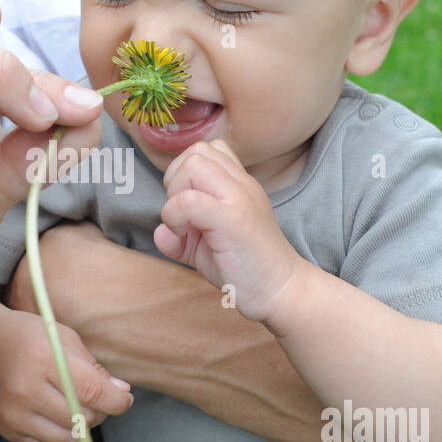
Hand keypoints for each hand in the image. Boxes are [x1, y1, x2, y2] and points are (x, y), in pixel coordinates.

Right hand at [0, 308, 133, 441]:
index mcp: (43, 358)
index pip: (91, 391)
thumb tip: (122, 395)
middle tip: (97, 399)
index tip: (124, 399)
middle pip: (82, 418)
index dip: (116, 401)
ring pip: (68, 439)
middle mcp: (25, 389)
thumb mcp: (64, 338)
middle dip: (100, 412)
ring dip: (81, 427)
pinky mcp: (7, 430)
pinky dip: (61, 435)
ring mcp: (13, 413)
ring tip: (76, 407)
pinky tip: (55, 414)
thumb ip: (94, 368)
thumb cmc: (30, 338)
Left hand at [153, 138, 302, 326]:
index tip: (187, 207)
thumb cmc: (246, 269)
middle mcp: (242, 185)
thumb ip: (180, 238)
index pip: (207, 150)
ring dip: (176, 194)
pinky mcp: (233, 220)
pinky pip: (189, 200)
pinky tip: (184, 236)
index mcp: (239, 184)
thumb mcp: (206, 248)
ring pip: (193, 165)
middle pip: (196, 152)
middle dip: (176, 180)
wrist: (281, 291)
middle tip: (183, 215)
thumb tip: (159, 233)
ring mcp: (240, 199)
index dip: (184, 174)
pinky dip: (175, 215)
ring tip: (185, 223)